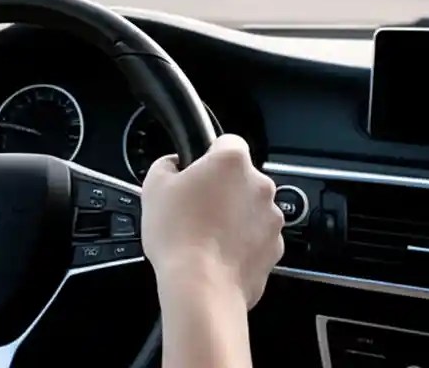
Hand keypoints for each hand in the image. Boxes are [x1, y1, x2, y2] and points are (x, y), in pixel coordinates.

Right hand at [141, 134, 283, 308]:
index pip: (226, 141)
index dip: (207, 156)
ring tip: (204, 235)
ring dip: (233, 216)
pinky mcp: (274, 248)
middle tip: (194, 208)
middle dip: (221, 189)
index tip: (195, 172)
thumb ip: (166, 165)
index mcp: (232, 162)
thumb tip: (173, 165)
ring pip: (250, 208)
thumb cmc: (178, 237)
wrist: (201, 287)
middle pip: (240, 178)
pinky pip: (256, 237)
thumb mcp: (153, 187)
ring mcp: (271, 218)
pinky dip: (242, 243)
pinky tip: (217, 254)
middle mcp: (259, 185)